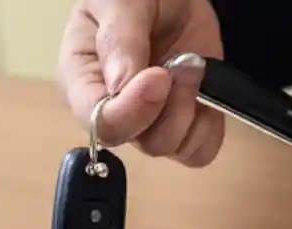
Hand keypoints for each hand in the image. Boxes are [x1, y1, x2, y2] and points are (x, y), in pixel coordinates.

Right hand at [58, 0, 224, 167]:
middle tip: (184, 62)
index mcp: (82, 80)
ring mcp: (150, 121)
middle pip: (138, 140)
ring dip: (191, 109)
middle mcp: (114, 109)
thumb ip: (118, 39)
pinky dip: (209, 126)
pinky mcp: (183, 124)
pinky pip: (199, 151)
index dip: (131, 110)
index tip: (159, 76)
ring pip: (171, 146)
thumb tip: (120, 86)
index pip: (98, 122)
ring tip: (194, 66)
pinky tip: (205, 91)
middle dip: (169, 105)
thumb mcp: (119, 2)